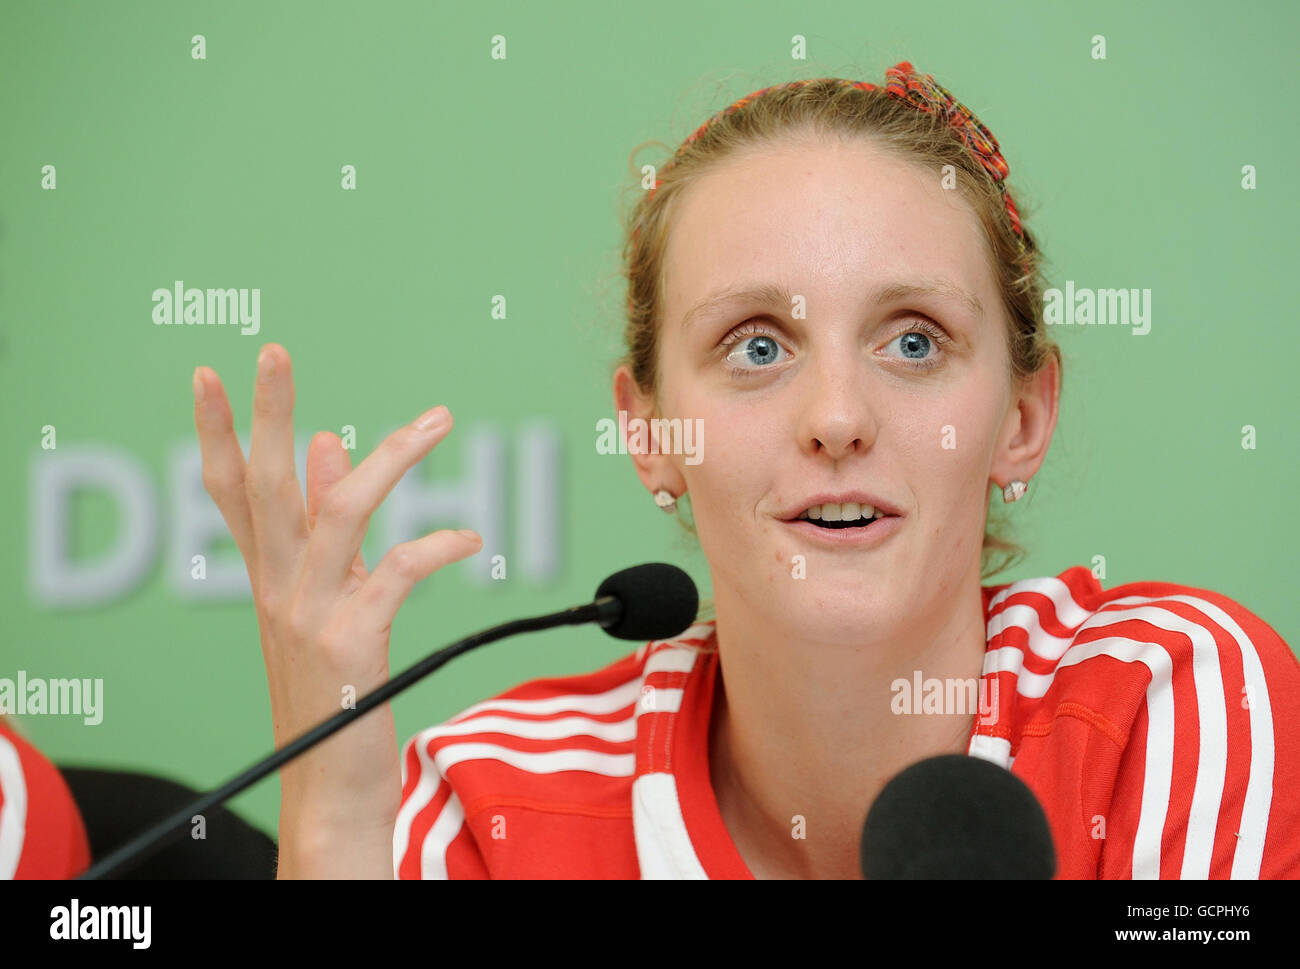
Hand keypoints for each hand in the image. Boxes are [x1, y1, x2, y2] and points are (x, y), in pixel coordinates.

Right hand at [192, 343, 481, 874]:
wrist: (332, 789)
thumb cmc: (336, 692)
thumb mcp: (328, 601)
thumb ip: (329, 527)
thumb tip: (332, 447)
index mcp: (269, 578)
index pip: (233, 492)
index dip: (218, 432)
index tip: (211, 376)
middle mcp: (277, 590)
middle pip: (265, 487)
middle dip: (269, 416)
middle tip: (272, 352)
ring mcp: (308, 616)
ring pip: (337, 515)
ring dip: (387, 460)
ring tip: (435, 420)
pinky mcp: (349, 645)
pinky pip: (395, 573)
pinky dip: (436, 545)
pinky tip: (469, 540)